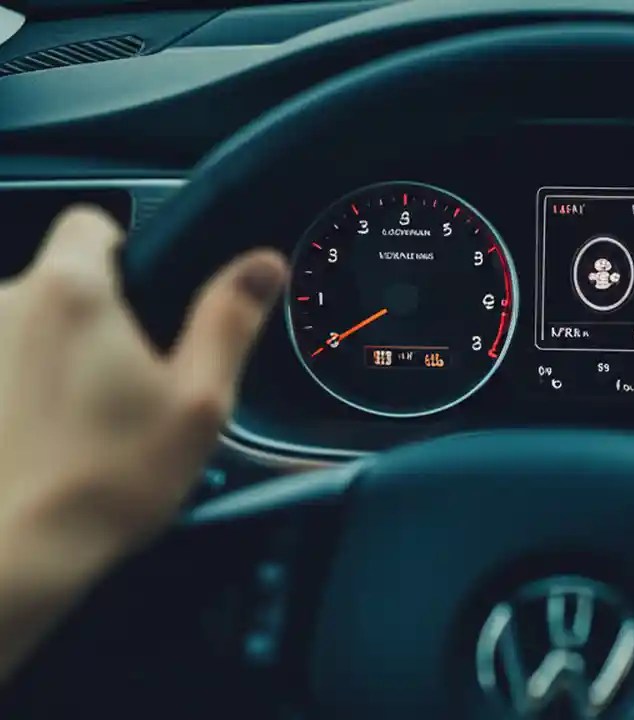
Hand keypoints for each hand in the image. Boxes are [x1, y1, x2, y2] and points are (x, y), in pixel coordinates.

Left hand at [0, 206, 285, 679]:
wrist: (12, 557)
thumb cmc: (108, 482)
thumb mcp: (198, 403)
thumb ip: (230, 321)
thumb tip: (264, 264)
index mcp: (74, 292)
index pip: (91, 222)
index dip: (122, 252)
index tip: (141, 302)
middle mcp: (3, 303)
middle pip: (54, 282)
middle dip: (86, 321)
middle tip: (120, 385)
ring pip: (19, 330)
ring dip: (43, 360)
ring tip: (71, 426)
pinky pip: (0, 370)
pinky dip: (14, 394)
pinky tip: (30, 443)